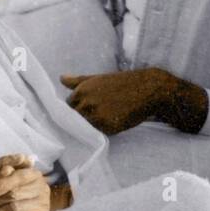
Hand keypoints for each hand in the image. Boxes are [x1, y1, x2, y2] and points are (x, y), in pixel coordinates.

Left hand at [0, 162, 54, 210]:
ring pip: (12, 210)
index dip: (4, 183)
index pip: (19, 177)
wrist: (39, 201)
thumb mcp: (14, 175)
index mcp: (33, 174)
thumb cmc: (20, 186)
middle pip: (14, 195)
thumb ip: (2, 171)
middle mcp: (40, 188)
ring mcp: (41, 205)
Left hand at [62, 68, 207, 134]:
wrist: (148, 89)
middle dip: (80, 118)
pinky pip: (98, 132)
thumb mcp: (99, 78)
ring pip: (84, 126)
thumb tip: (61, 78)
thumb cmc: (123, 83)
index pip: (68, 105)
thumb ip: (78, 81)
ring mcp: (96, 115)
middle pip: (73, 117)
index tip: (84, 111)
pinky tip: (112, 122)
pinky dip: (102, 129)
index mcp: (82, 90)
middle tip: (94, 117)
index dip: (76, 109)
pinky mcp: (107, 126)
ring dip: (90, 125)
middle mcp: (86, 102)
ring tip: (103, 120)